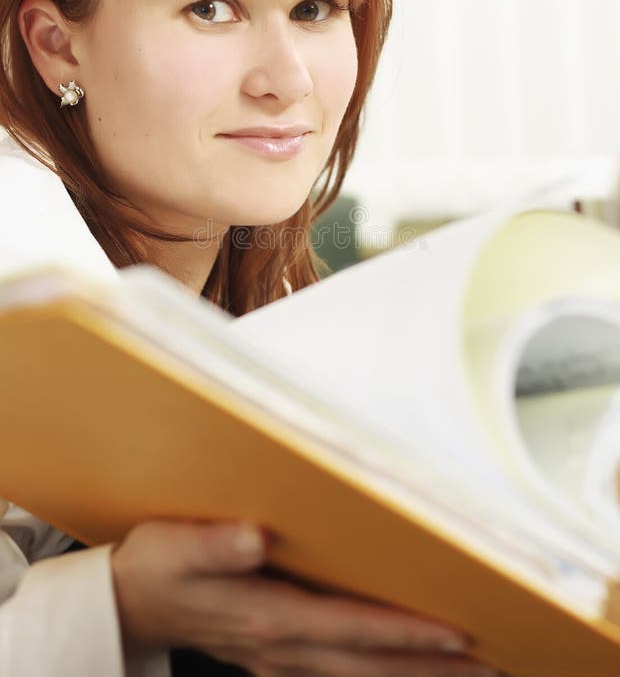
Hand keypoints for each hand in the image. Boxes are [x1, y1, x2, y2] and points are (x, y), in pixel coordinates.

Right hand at [111, 519, 497, 675]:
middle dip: (431, 668)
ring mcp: (280, 659)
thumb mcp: (175, 548)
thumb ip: (215, 545)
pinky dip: (378, 675)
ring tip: (467, 674)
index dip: (404, 633)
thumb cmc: (157, 567)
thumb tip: (255, 538)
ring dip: (413, 676)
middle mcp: (282, 646)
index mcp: (267, 616)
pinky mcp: (276, 656)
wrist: (130, 603)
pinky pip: (340, 675)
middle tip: (488, 666)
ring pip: (361, 675)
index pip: (352, 629)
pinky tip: (400, 674)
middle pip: (370, 663)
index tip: (456, 634)